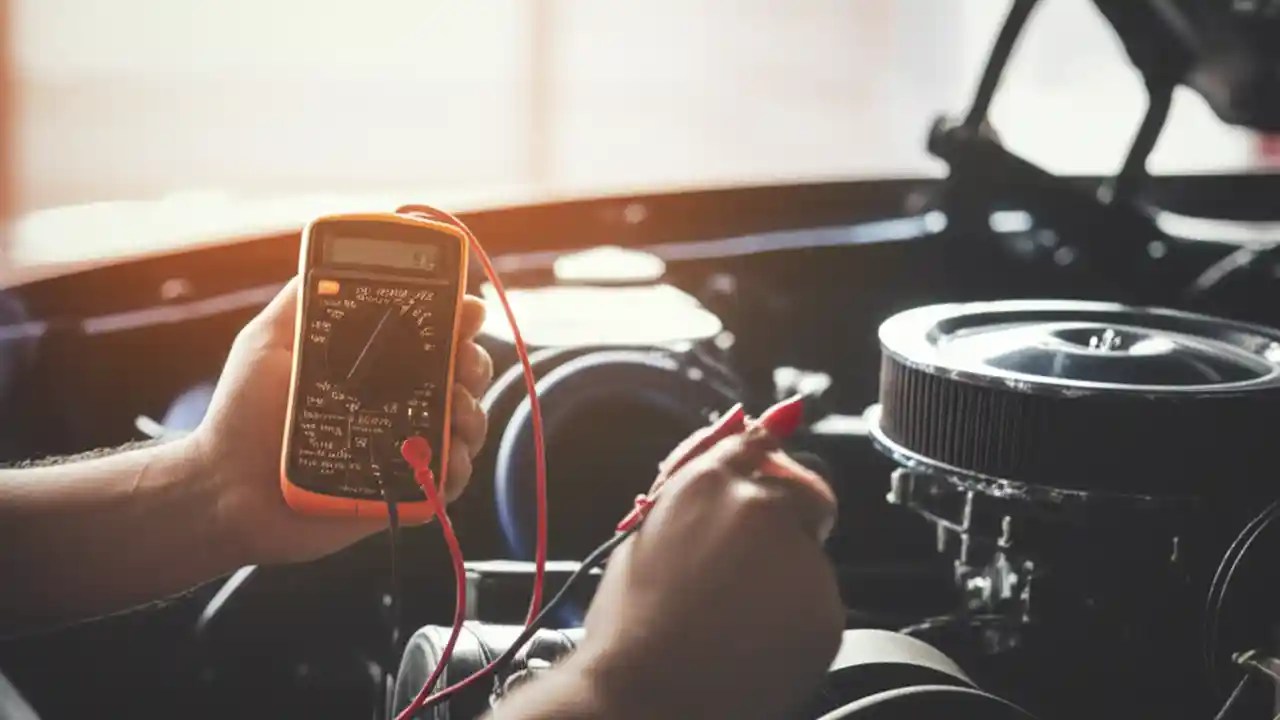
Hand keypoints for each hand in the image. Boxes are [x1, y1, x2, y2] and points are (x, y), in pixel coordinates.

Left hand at [190, 277, 493, 564]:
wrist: (227, 490)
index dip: (459, 318)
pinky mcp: (406, 490)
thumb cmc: (241, 417)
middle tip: (460, 367)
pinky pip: (450, 479)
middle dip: (475, 363)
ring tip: (453, 415)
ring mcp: (406, 446)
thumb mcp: (267, 342)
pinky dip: (458, 468)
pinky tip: (442, 460)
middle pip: (464, 372)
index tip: (467, 312)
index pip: (435, 332)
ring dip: (472, 413)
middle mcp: (399, 401)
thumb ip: (303, 301)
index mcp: (377, 363)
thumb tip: (335, 259)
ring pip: (467, 423)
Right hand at [509, 424, 841, 719]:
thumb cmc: (632, 626)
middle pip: (806, 495)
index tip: (778, 464)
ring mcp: (799, 559)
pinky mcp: (826, 609)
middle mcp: (761, 508)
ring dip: (787, 577)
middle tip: (753, 567)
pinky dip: (797, 621)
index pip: (760, 442)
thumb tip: (725, 472)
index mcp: (709, 482)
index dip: (771, 458)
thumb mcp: (648, 536)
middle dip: (792, 521)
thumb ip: (696, 497)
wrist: (647, 696)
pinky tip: (755, 642)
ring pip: (810, 558)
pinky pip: (818, 606)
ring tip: (737, 617)